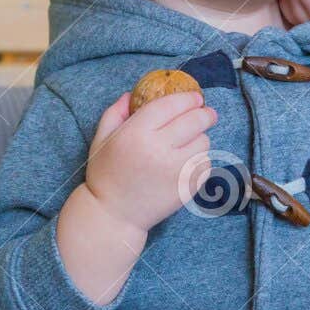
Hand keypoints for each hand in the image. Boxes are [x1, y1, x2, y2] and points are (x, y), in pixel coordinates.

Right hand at [82, 90, 217, 230]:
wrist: (114, 215)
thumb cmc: (106, 175)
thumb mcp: (102, 139)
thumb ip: (116, 112)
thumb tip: (132, 94)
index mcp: (136, 133)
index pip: (171, 105)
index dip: (187, 98)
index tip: (195, 98)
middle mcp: (158, 149)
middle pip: (195, 120)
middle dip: (205, 113)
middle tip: (207, 113)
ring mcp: (176, 170)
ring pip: (204, 142)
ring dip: (200, 138)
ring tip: (189, 142)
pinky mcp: (187, 187)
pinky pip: (205, 164)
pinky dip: (200, 160)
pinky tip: (186, 162)